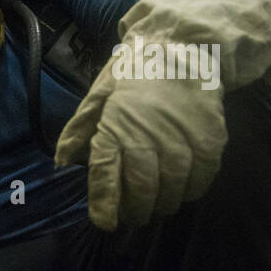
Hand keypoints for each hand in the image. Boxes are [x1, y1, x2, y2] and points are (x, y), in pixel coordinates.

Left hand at [54, 57, 226, 231]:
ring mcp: (182, 140)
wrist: (183, 47)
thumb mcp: (98, 96)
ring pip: (172, 190)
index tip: (104, 223)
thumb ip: (80, 130)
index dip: (104, 205)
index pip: (106, 176)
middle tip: (133, 216)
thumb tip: (60, 162)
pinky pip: (201, 180)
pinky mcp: (210, 140)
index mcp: (115, 128)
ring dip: (162, 205)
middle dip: (135, 211)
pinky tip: (182, 191)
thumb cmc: (134, 73)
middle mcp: (148, 138)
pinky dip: (190, 191)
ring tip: (156, 206)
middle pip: (141, 190)